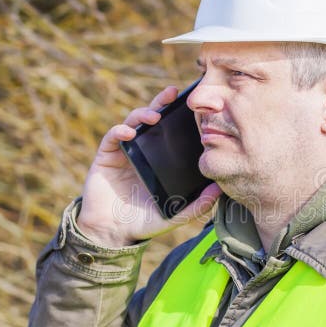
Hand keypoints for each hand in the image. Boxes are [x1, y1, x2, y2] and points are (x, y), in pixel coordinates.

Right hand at [76, 86, 221, 246]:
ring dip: (143, 114)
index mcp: (160, 159)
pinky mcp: (106, 156)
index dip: (181, 117)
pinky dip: (120, 131)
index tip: (195, 106)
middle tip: (173, 93)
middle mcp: (143, 150)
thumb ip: (197, 204)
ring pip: (133, 122)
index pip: (172, 132)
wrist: (111, 233)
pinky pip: (112, 137)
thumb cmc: (143, 222)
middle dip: (162, 103)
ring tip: (155, 115)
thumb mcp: (175, 214)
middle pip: (154, 119)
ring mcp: (124, 152)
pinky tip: (129, 132)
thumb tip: (220, 189)